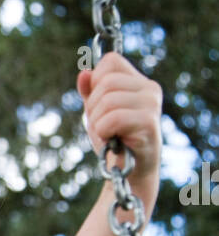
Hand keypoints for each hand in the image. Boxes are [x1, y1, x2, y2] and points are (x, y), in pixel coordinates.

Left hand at [76, 52, 161, 188]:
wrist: (128, 173)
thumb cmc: (114, 141)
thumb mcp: (96, 112)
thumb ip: (90, 92)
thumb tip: (84, 74)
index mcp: (139, 81)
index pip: (111, 61)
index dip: (96, 81)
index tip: (98, 104)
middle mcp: (150, 89)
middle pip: (106, 82)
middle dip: (93, 107)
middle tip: (101, 126)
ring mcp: (152, 105)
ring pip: (108, 100)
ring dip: (97, 122)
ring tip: (107, 134)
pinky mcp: (149, 123)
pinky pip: (113, 118)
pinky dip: (103, 132)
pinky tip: (111, 140)